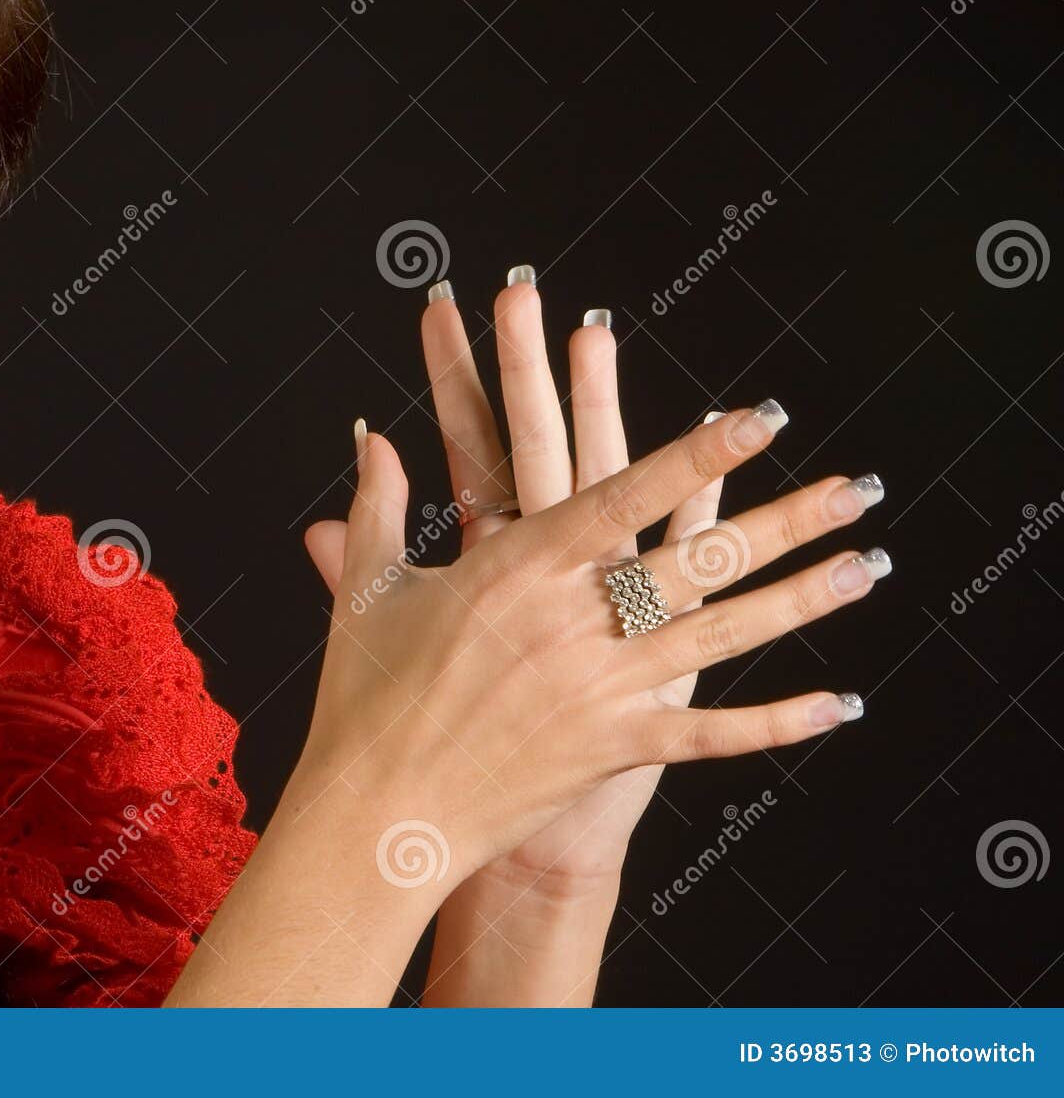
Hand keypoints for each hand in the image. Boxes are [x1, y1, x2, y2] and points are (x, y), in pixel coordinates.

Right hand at [294, 330, 883, 894]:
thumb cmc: (364, 698)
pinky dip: (776, 723)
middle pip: (701, 559)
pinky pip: (708, 737)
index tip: (759, 417)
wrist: (376, 814)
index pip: (624, 494)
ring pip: (722, 635)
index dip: (697, 453)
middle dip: (788, 518)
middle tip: (856, 486)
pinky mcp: (612, 748)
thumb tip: (372, 437)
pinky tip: (837, 705)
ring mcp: (601, 688)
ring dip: (801, 599)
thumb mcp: (367, 588)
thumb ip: (377, 503)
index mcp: (516, 567)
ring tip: (867, 565)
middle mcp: (574, 620)